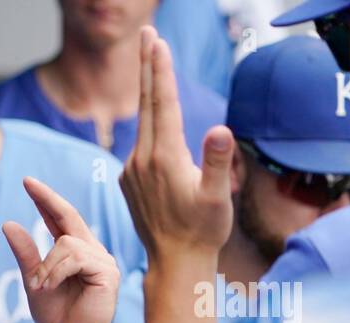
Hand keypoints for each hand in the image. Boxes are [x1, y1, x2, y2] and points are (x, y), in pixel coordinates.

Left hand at [4, 177, 120, 322]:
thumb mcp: (33, 280)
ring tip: (40, 286)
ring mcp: (102, 260)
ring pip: (67, 243)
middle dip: (47, 200)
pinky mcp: (107, 273)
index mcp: (75, 252)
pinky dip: (57, 271)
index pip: (61, 218)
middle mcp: (92, 251)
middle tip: (27, 183)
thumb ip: (25, 254)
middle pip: (68, 217)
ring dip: (47, 265)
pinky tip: (50, 286)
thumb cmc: (56, 316)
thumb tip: (8, 223)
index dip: (46, 199)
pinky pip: (77, 258)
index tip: (28, 182)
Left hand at [119, 27, 233, 262]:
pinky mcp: (129, 180)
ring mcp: (133, 170)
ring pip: (142, 123)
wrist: (175, 262)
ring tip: (151, 63)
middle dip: (148, 67)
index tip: (157, 42)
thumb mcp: (218, 198)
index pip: (162, 103)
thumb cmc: (203, 231)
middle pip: (146, 104)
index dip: (160, 69)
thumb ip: (218, 162)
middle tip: (147, 34)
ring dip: (147, 93)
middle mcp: (142, 160)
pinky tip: (155, 118)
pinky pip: (141, 145)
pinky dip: (147, 125)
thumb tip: (220, 129)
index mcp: (164, 157)